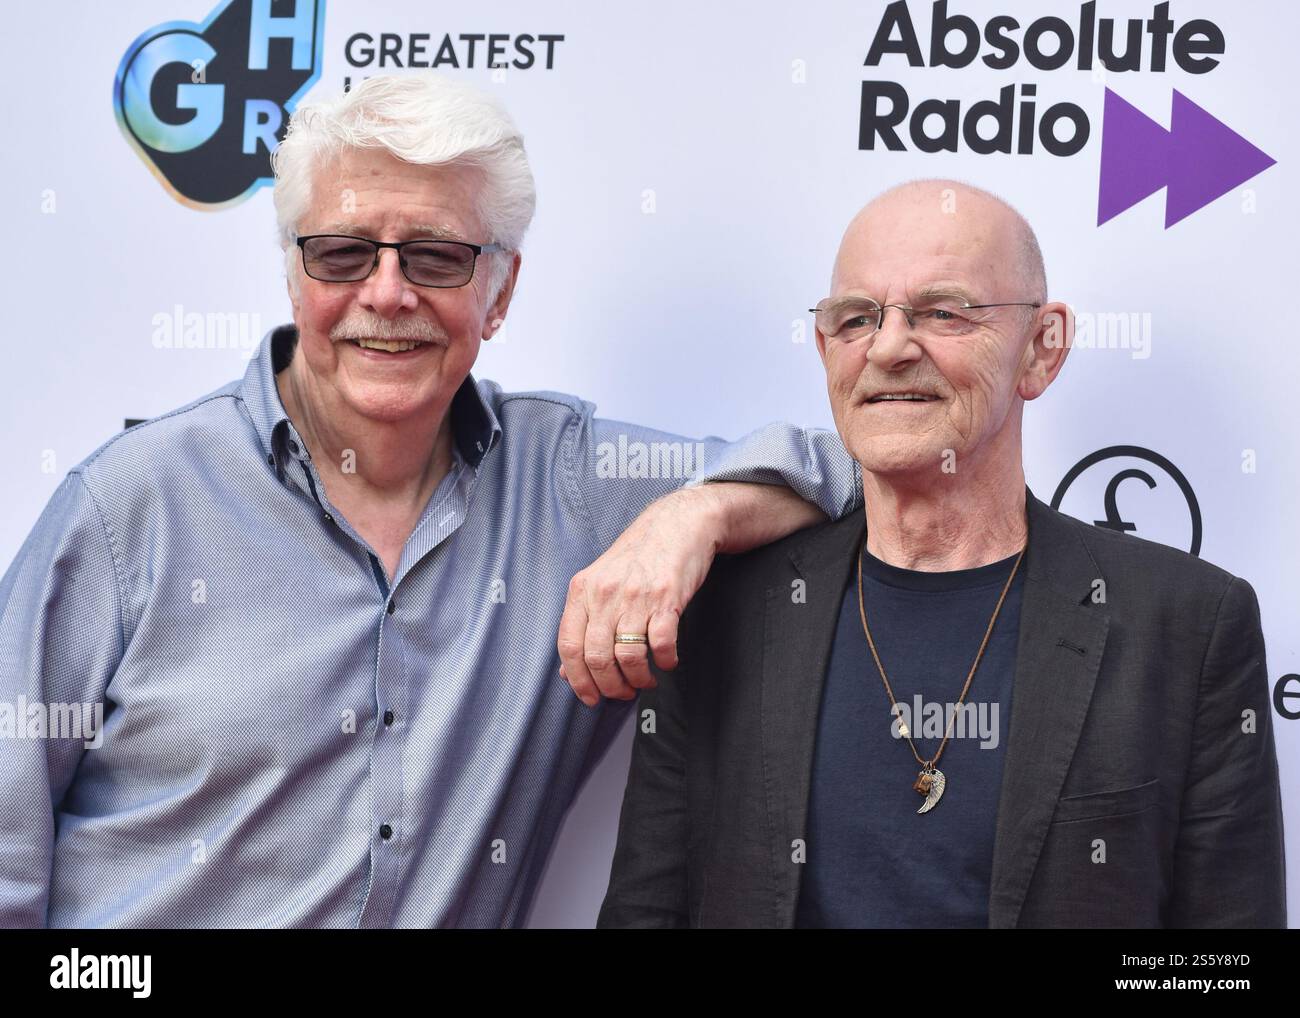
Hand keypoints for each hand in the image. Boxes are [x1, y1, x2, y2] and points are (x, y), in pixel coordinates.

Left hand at [558, 487, 722, 705]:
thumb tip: (567, 669)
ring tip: (645, 680)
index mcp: (582, 590)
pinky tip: (667, 661)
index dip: (578, 681)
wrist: (676, 524)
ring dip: (637, 679)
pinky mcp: (666, 598)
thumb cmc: (638, 556)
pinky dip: (664, 661)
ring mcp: (635, 595)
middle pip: (596, 658)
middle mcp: (605, 594)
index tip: (590, 698)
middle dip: (610, 687)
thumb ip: (582, 623)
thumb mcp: (600, 583)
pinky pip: (661, 643)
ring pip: (627, 656)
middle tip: (622, 693)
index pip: (569, 646)